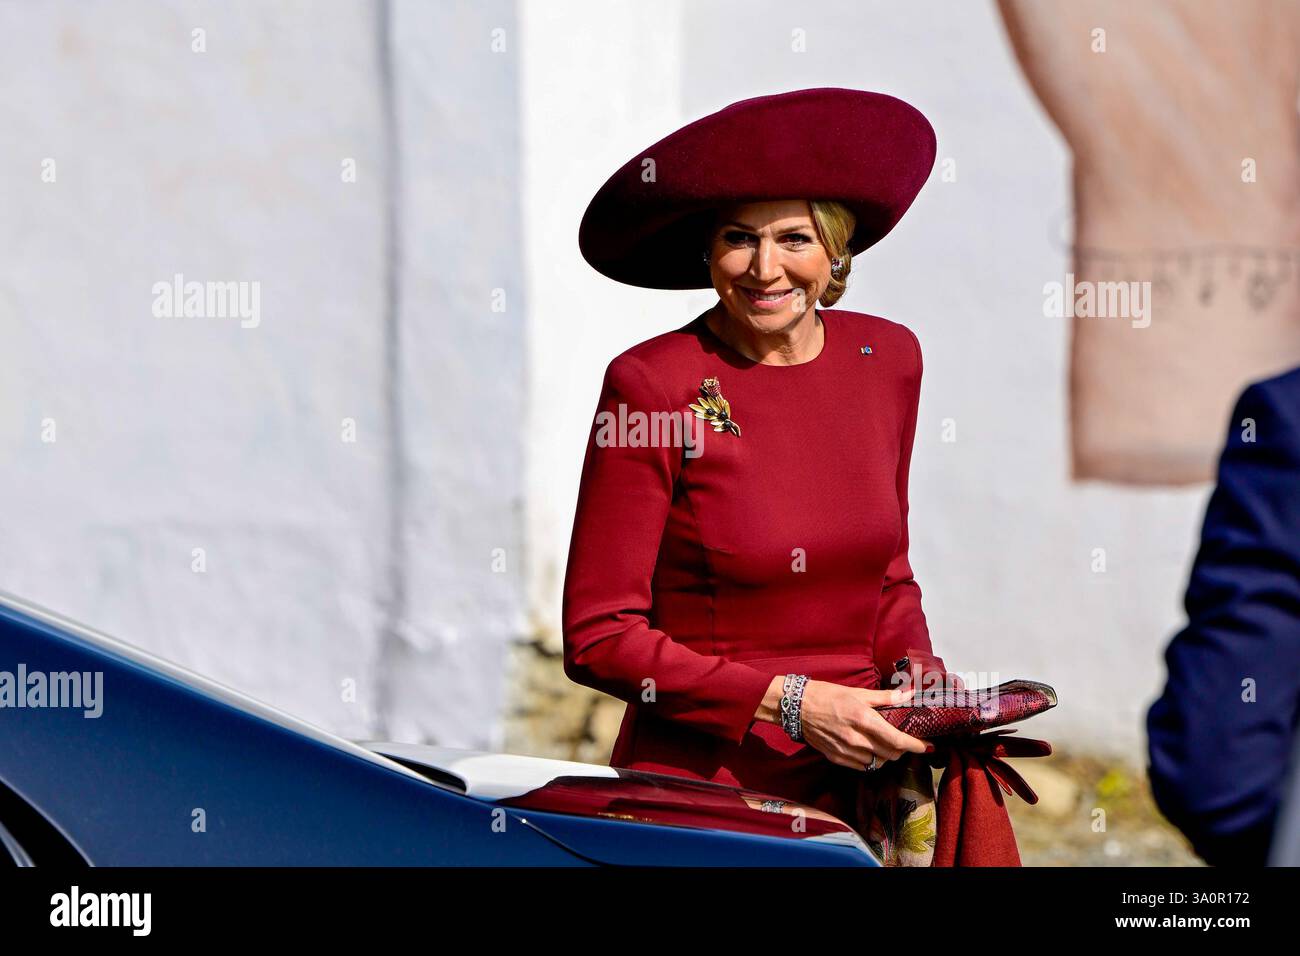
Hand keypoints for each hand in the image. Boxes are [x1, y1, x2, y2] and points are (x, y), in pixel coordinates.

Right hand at [797, 679, 928, 770]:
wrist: (796, 706)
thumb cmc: (827, 695)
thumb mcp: (857, 692)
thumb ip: (885, 697)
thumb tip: (908, 695)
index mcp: (863, 719)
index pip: (898, 740)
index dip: (916, 745)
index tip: (928, 745)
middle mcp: (856, 739)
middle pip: (891, 754)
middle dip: (903, 749)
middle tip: (905, 740)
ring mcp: (845, 751)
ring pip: (878, 762)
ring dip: (887, 755)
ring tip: (886, 744)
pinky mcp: (836, 758)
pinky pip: (862, 766)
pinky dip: (871, 760)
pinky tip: (869, 749)